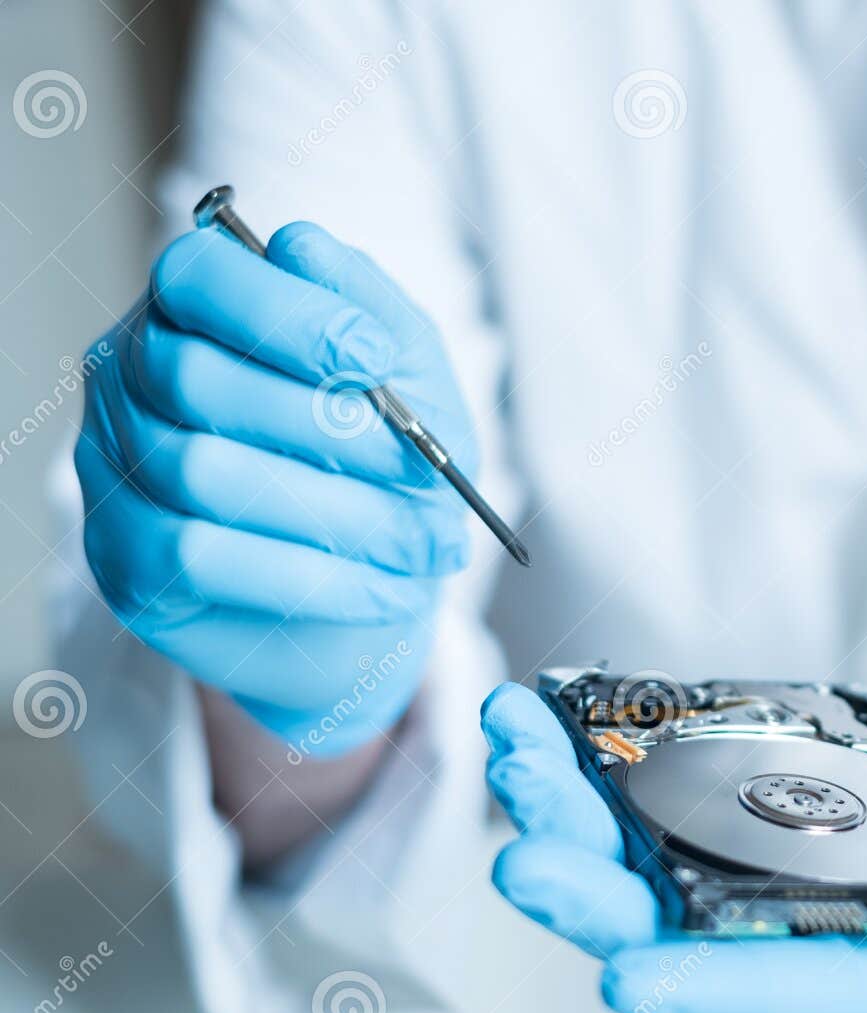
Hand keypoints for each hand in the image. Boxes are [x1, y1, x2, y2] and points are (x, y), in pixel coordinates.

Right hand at [75, 222, 474, 754]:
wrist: (377, 577)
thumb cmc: (387, 459)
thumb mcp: (412, 379)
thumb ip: (371, 310)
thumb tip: (301, 246)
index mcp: (196, 307)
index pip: (199, 276)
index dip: (287, 314)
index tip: (377, 359)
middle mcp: (131, 373)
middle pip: (197, 380)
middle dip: (331, 430)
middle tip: (426, 473)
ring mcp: (112, 465)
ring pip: (204, 474)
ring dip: (343, 515)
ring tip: (432, 546)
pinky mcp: (124, 558)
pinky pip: (198, 559)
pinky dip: (315, 577)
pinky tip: (393, 590)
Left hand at [483, 675, 866, 1012]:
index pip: (802, 992)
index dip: (720, 986)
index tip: (627, 977)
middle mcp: (811, 941)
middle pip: (687, 933)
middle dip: (600, 899)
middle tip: (519, 854)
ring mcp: (764, 877)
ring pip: (642, 865)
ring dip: (568, 814)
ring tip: (508, 744)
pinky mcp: (736, 816)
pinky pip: (647, 799)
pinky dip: (587, 759)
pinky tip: (533, 713)